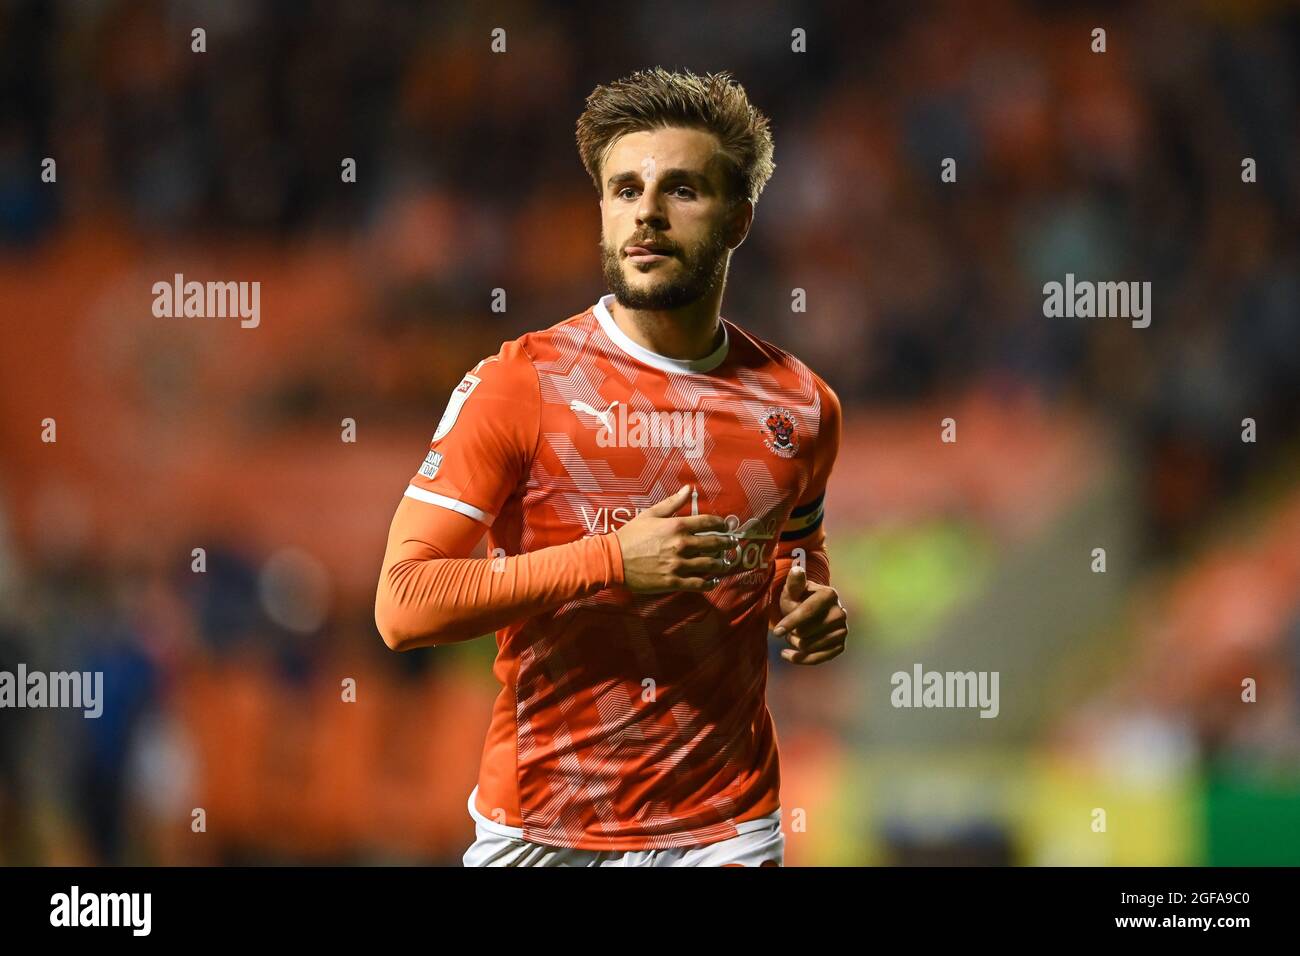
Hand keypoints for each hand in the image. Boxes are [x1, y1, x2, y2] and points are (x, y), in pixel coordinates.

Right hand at [615, 485, 744, 593]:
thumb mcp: (650, 514)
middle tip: (733, 544)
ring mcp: (679, 564)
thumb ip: (672, 503)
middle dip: (727, 543)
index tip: (725, 526)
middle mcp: (681, 545)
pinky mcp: (674, 581)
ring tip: (725, 563)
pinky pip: (698, 583)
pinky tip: (713, 581)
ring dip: (721, 563)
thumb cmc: (631, 535)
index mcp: (677, 526)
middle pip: (714, 543)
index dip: (721, 524)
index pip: (708, 522)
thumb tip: (689, 488)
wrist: (614, 559)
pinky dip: (709, 583)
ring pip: (710, 564)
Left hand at [773, 565, 847, 664]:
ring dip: (795, 644)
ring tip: (792, 636)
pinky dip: (801, 659)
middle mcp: (840, 612)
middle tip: (788, 628)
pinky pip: (819, 658)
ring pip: (810, 646)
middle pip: (806, 632)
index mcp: (829, 594)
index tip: (776, 632)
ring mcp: (842, 630)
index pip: (808, 611)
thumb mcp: (793, 590)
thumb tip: (796, 570)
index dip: (791, 622)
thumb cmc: (798, 599)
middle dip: (791, 633)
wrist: (813, 612)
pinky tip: (789, 655)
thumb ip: (794, 582)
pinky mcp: (841, 645)